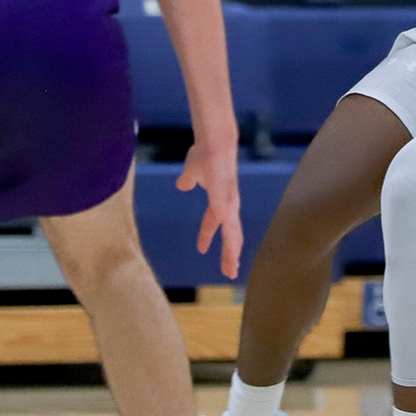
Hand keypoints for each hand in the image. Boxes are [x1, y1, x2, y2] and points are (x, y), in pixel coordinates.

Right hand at [177, 142, 243, 278]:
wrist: (214, 143)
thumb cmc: (205, 154)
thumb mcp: (192, 172)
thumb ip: (188, 180)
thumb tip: (183, 185)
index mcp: (219, 200)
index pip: (214, 222)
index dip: (207, 236)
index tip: (201, 250)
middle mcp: (228, 204)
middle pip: (231, 234)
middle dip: (230, 253)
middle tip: (231, 272)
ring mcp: (229, 202)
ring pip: (233, 232)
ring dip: (232, 251)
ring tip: (233, 268)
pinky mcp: (226, 199)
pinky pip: (227, 221)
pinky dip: (229, 235)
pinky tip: (230, 248)